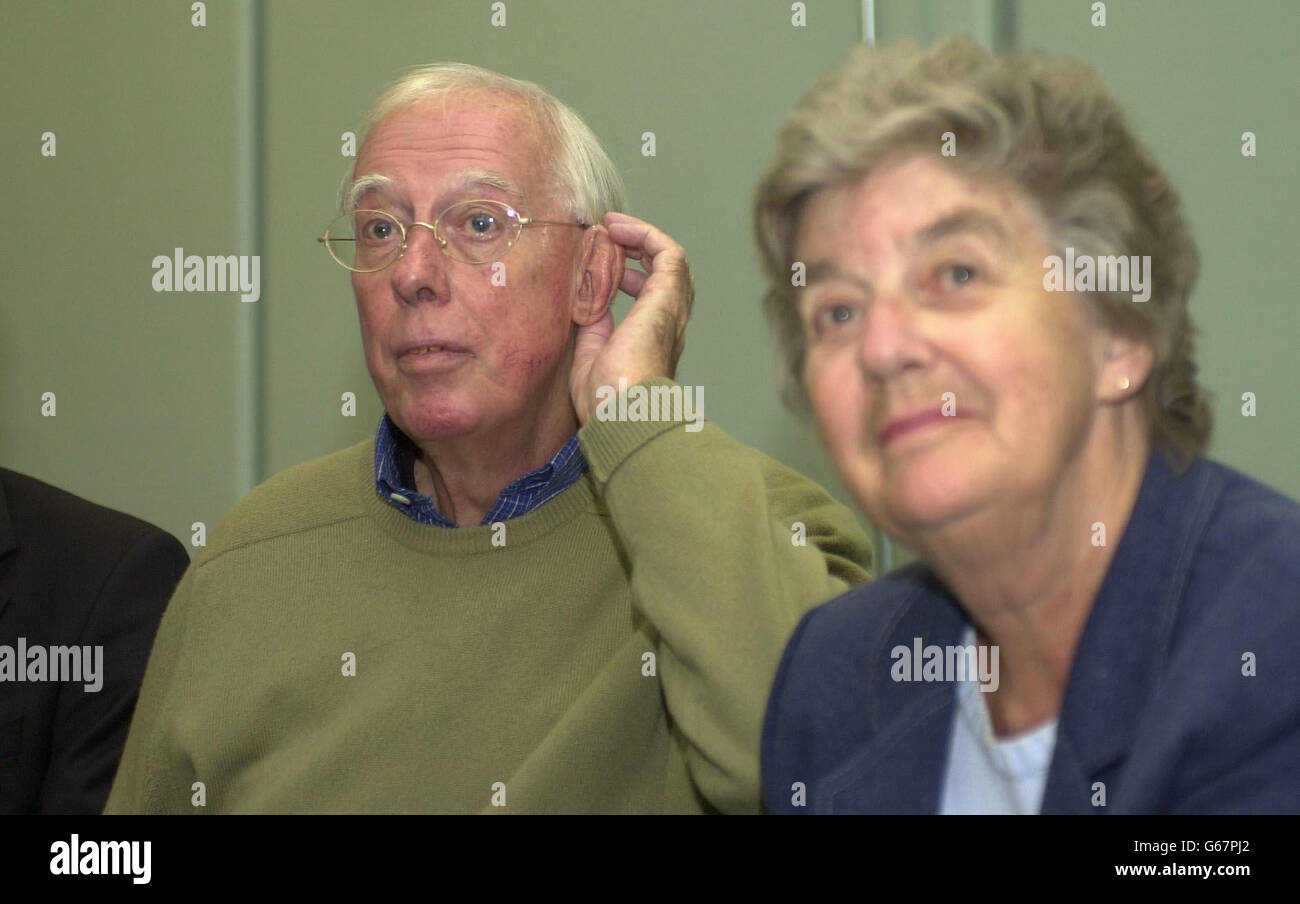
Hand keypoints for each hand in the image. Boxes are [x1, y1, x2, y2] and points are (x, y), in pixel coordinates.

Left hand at [570, 212, 694, 424]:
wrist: (622, 411)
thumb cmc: (605, 399)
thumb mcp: (590, 355)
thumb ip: (593, 327)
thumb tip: (587, 301)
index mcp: (652, 339)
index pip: (652, 295)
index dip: (630, 273)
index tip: (603, 262)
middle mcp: (669, 322)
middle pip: (666, 274)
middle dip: (638, 251)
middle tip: (609, 240)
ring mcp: (671, 310)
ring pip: (671, 260)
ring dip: (642, 238)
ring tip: (613, 228)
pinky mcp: (667, 298)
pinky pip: (668, 253)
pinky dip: (645, 235)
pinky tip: (618, 229)